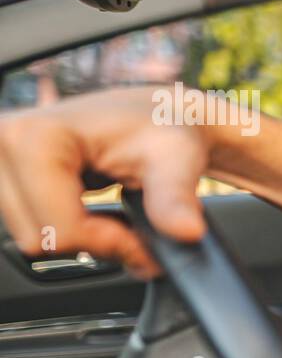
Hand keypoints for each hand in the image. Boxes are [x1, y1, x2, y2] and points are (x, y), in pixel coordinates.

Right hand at [0, 86, 211, 277]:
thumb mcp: (177, 160)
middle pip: (40, 238)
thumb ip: (175, 198)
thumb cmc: (166, 127)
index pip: (58, 230)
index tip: (144, 238)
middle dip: (93, 242)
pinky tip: (92, 210)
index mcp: (35, 135)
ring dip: (81, 237)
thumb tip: (188, 232)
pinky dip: (68, 228)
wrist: (159, 113)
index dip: (108, 244)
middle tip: (132, 225)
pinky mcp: (5, 174)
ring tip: (114, 215)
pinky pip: (32, 226)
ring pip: (34, 238)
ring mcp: (0, 159)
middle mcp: (4, 142)